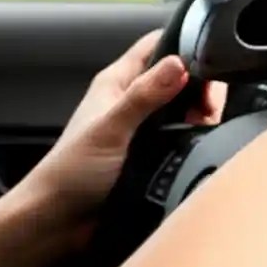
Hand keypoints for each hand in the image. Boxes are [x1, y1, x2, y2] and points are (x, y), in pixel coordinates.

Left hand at [14, 31, 224, 237]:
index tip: (209, 61)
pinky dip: (194, 139)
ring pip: (183, 109)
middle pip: (177, 78)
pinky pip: (181, 138)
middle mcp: (131, 101)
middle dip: (200, 87)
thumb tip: (177, 64)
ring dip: (198, 116)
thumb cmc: (69, 173)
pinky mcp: (150, 154)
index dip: (183, 46)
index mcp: (116, 83)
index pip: (156, 45)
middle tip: (208, 107)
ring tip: (205, 128)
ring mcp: (142, 129)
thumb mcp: (111, 128)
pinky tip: (198, 146)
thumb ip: (144, 95)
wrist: (58, 221)